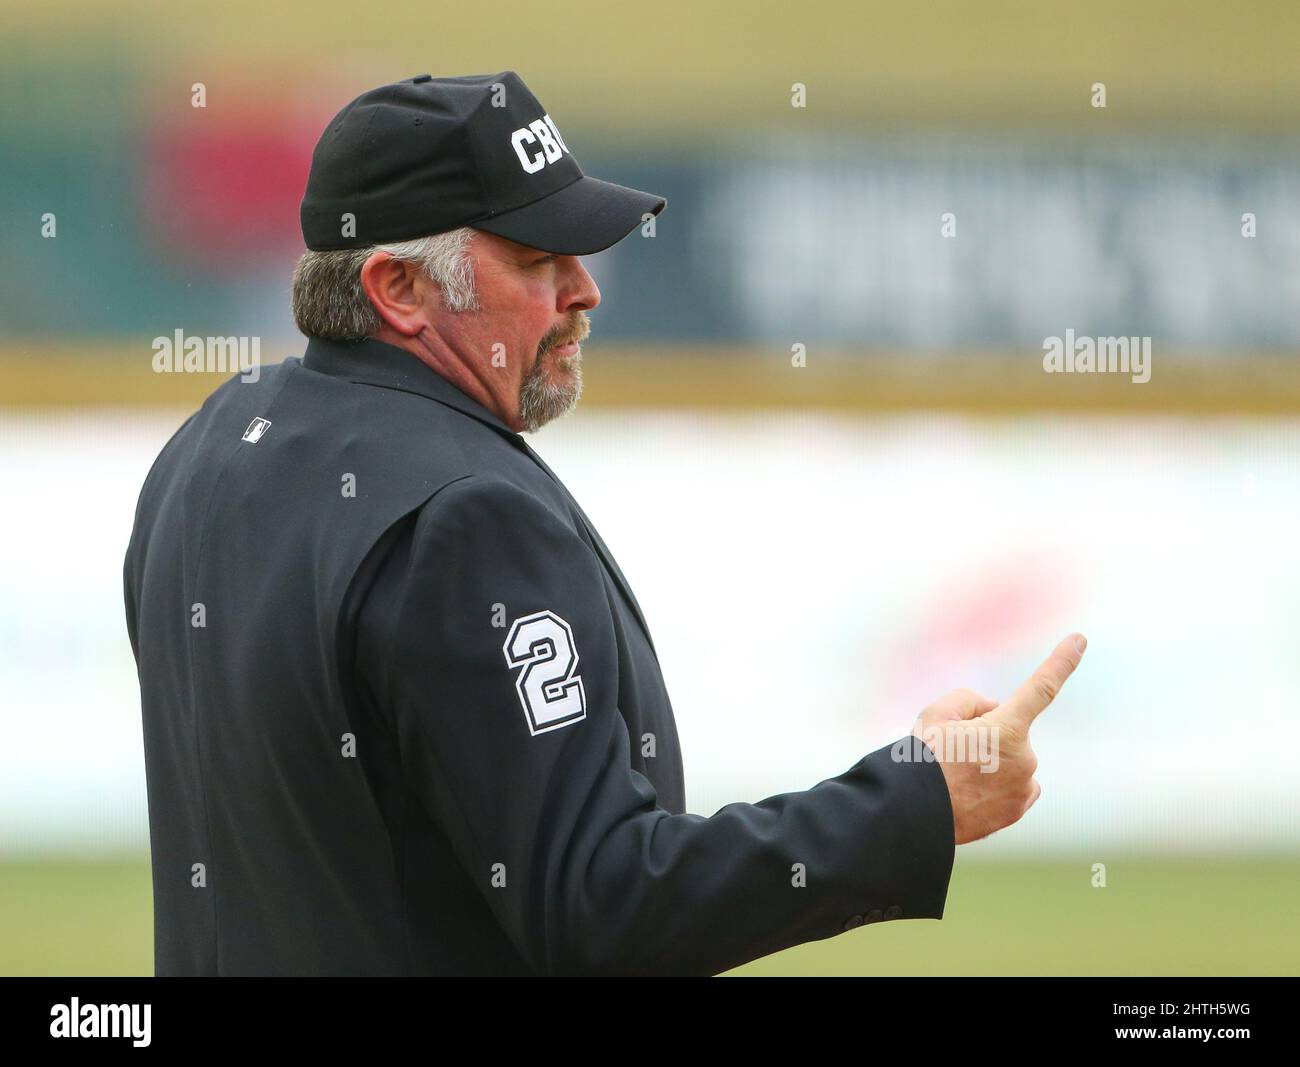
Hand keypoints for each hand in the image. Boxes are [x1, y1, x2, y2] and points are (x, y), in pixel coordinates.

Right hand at [911, 634, 1086, 844]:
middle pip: (1009, 733)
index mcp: (1007, 728)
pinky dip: (995, 786)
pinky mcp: (1016, 811)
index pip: (1042, 687)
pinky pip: (1012, 788)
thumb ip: (971, 701)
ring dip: (991, 762)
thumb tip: (991, 714)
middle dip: (988, 734)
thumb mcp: (938, 713)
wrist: (913, 812)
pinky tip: (968, 792)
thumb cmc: (923, 759)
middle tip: (951, 751)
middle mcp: (1024, 758)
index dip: (1062, 661)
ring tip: (955, 776)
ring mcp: (1022, 788)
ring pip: (1011, 762)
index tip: (1080, 640)